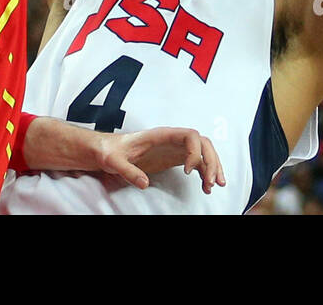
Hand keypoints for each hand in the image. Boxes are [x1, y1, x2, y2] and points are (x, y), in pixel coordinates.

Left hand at [93, 126, 225, 193]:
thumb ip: (127, 170)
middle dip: (211, 161)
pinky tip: (205, 187)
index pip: (189, 135)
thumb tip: (143, 183)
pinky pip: (196, 163)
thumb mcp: (114, 161)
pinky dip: (204, 173)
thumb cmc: (111, 150)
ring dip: (212, 167)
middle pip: (202, 143)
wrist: (107, 150)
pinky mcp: (174, 158)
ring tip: (215, 186)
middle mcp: (172, 139)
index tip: (188, 171)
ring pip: (203, 152)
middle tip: (211, 182)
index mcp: (160, 135)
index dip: (194, 152)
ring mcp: (175, 148)